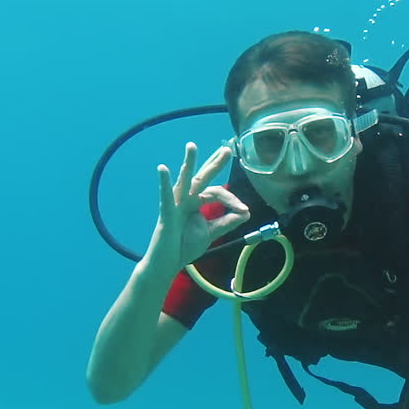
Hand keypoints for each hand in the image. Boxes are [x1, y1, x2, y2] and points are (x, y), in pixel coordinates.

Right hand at [148, 142, 249, 267]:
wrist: (167, 263)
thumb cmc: (184, 246)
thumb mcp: (210, 232)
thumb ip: (227, 222)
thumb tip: (246, 212)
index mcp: (196, 203)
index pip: (216, 192)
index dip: (232, 199)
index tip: (244, 210)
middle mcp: (186, 200)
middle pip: (202, 178)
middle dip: (214, 163)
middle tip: (228, 149)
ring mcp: (175, 205)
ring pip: (184, 181)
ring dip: (188, 163)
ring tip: (192, 145)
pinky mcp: (166, 214)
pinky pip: (166, 197)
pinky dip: (164, 183)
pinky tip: (162, 168)